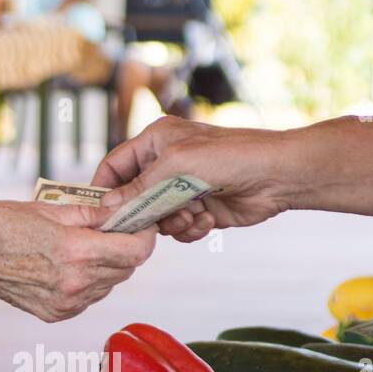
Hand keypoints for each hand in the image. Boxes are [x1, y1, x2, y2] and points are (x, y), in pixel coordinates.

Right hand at [0, 201, 156, 321]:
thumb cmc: (4, 227)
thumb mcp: (50, 210)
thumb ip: (92, 215)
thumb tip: (120, 211)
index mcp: (78, 251)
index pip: (136, 252)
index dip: (145, 237)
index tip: (140, 224)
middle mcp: (78, 282)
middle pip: (128, 269)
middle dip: (127, 248)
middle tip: (114, 231)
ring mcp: (69, 302)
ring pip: (111, 284)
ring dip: (109, 266)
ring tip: (86, 248)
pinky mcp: (60, 312)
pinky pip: (91, 297)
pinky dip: (90, 281)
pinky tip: (70, 267)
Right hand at [92, 118, 288, 241]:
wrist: (274, 176)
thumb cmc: (228, 157)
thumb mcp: (175, 166)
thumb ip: (138, 188)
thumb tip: (108, 207)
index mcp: (155, 141)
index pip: (115, 165)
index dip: (104, 189)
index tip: (98, 214)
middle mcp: (166, 164)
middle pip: (133, 198)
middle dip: (144, 213)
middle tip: (154, 220)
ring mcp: (182, 189)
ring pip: (155, 218)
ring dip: (172, 223)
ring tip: (193, 214)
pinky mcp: (199, 209)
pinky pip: (179, 229)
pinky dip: (190, 229)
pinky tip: (208, 220)